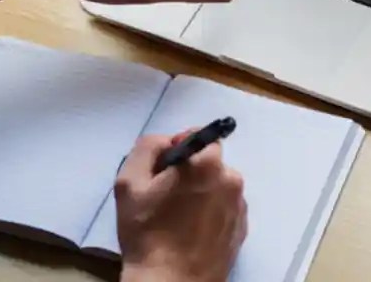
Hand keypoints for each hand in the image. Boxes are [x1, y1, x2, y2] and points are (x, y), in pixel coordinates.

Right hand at [116, 132, 247, 281]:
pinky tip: (191, 230)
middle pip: (210, 163)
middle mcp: (231, 181)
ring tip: (178, 217)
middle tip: (166, 195)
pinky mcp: (241, 229)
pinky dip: (211, 213)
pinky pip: (225, 209)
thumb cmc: (147, 234)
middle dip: (191, 172)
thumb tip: (165, 141)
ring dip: (202, 192)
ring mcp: (239, 207)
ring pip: (218, 186)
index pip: (201, 137)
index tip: (165, 168)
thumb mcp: (129, 183)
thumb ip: (147, 148)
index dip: (180, 147)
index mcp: (207, 164)